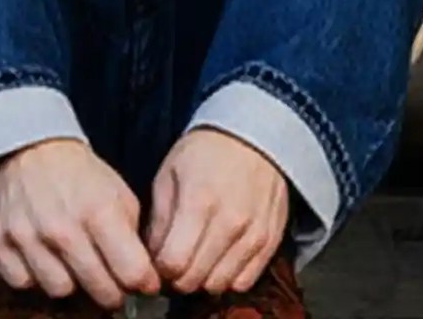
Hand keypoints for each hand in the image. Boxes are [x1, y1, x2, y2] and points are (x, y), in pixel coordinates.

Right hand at [0, 139, 160, 309]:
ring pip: (60, 290)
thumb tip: (143, 275)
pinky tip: (44, 258)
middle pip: (99, 289)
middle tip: (113, 282)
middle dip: (113, 291)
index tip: (144, 283)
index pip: (131, 271)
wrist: (32, 149)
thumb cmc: (79, 173)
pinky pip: (23, 282)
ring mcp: (26, 236)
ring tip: (74, 263)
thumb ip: (133, 235)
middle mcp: (61, 226)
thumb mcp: (119, 194)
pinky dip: (35, 276)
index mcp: (99, 210)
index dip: (143, 282)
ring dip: (72, 281)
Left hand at [146, 128, 289, 294]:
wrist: (255, 137)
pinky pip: (245, 281)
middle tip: (176, 260)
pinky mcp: (271, 240)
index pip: (172, 264)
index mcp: (199, 202)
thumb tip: (152, 259)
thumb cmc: (206, 154)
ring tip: (198, 258)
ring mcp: (254, 233)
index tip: (159, 257)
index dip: (158, 267)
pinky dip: (228, 277)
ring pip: (219, 285)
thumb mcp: (169, 175)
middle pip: (194, 280)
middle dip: (177, 276)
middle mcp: (230, 222)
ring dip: (202, 279)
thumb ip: (159, 220)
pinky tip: (220, 259)